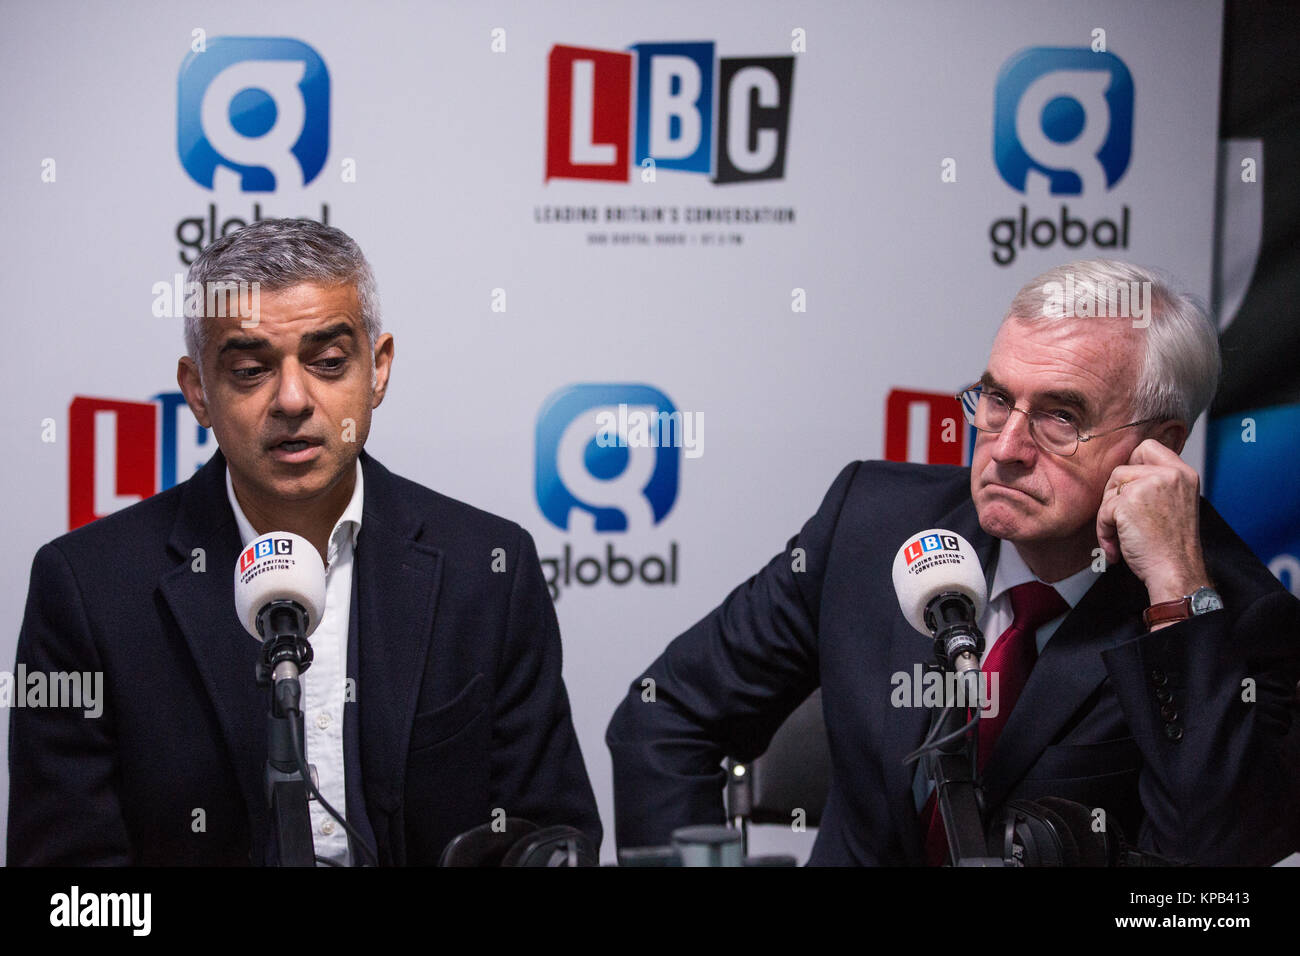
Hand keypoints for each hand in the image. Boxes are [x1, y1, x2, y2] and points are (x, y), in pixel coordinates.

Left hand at [1095, 439, 1209, 603]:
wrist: (1175, 571)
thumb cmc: (1171, 546)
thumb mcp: (1175, 503)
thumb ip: (1157, 484)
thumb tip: (1124, 477)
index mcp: (1183, 474)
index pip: (1147, 447)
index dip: (1131, 465)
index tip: (1129, 488)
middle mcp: (1169, 474)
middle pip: (1121, 469)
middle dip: (1114, 496)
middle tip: (1121, 519)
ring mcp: (1149, 485)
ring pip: (1110, 490)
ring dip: (1108, 516)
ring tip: (1121, 538)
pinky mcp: (1129, 500)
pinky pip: (1103, 510)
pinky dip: (1104, 531)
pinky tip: (1117, 547)